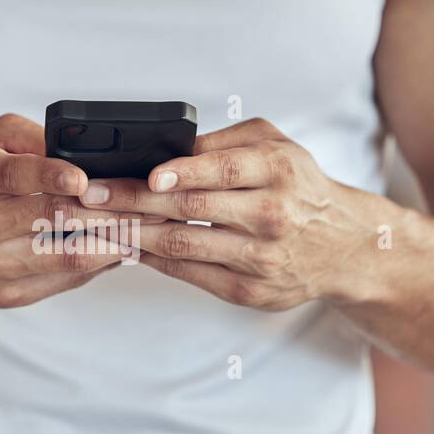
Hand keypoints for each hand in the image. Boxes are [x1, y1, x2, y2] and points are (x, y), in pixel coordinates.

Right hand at [0, 114, 157, 308]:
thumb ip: (33, 139)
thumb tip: (85, 148)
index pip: (14, 176)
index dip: (50, 175)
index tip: (83, 178)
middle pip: (55, 219)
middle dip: (112, 210)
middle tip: (153, 202)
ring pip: (68, 256)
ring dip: (116, 242)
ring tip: (150, 227)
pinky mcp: (5, 295)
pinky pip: (65, 280)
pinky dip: (99, 264)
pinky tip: (122, 249)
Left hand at [80, 119, 369, 310]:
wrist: (345, 247)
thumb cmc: (300, 187)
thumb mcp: (276, 146)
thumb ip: (225, 141)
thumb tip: (168, 145)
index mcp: (277, 171)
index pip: (221, 171)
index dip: (179, 172)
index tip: (143, 173)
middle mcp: (271, 215)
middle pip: (191, 209)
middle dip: (132, 202)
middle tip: (88, 197)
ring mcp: (259, 258)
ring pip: (183, 246)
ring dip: (130, 234)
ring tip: (92, 223)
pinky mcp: (248, 291)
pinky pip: (189, 273)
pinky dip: (151, 259)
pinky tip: (123, 246)